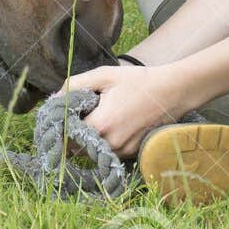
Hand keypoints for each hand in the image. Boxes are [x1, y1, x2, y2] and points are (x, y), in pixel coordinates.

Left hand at [60, 62, 187, 157]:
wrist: (172, 91)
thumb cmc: (137, 80)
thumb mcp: (103, 75)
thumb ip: (75, 85)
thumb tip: (55, 99)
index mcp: (100, 124)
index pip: (66, 135)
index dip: (60, 126)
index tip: (60, 117)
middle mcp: (110, 143)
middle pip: (77, 147)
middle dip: (73, 133)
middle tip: (78, 115)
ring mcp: (123, 151)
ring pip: (93, 151)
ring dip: (88, 138)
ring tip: (96, 117)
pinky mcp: (132, 153)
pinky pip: (108, 151)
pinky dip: (104, 141)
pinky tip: (111, 123)